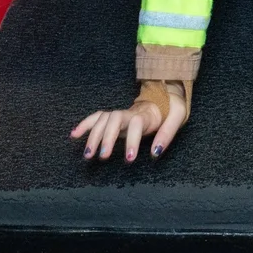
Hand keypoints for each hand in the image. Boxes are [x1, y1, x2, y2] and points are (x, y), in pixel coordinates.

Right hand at [70, 83, 187, 162]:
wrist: (166, 94)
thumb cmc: (171, 108)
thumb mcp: (178, 116)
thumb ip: (168, 133)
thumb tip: (155, 152)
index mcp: (146, 114)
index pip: (137, 124)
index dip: (132, 140)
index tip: (130, 158)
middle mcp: (130, 112)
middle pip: (115, 120)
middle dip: (107, 138)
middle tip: (103, 157)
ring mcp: (120, 114)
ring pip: (103, 119)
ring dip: (93, 135)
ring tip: (87, 155)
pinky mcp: (114, 117)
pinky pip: (97, 117)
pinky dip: (84, 124)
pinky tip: (74, 135)